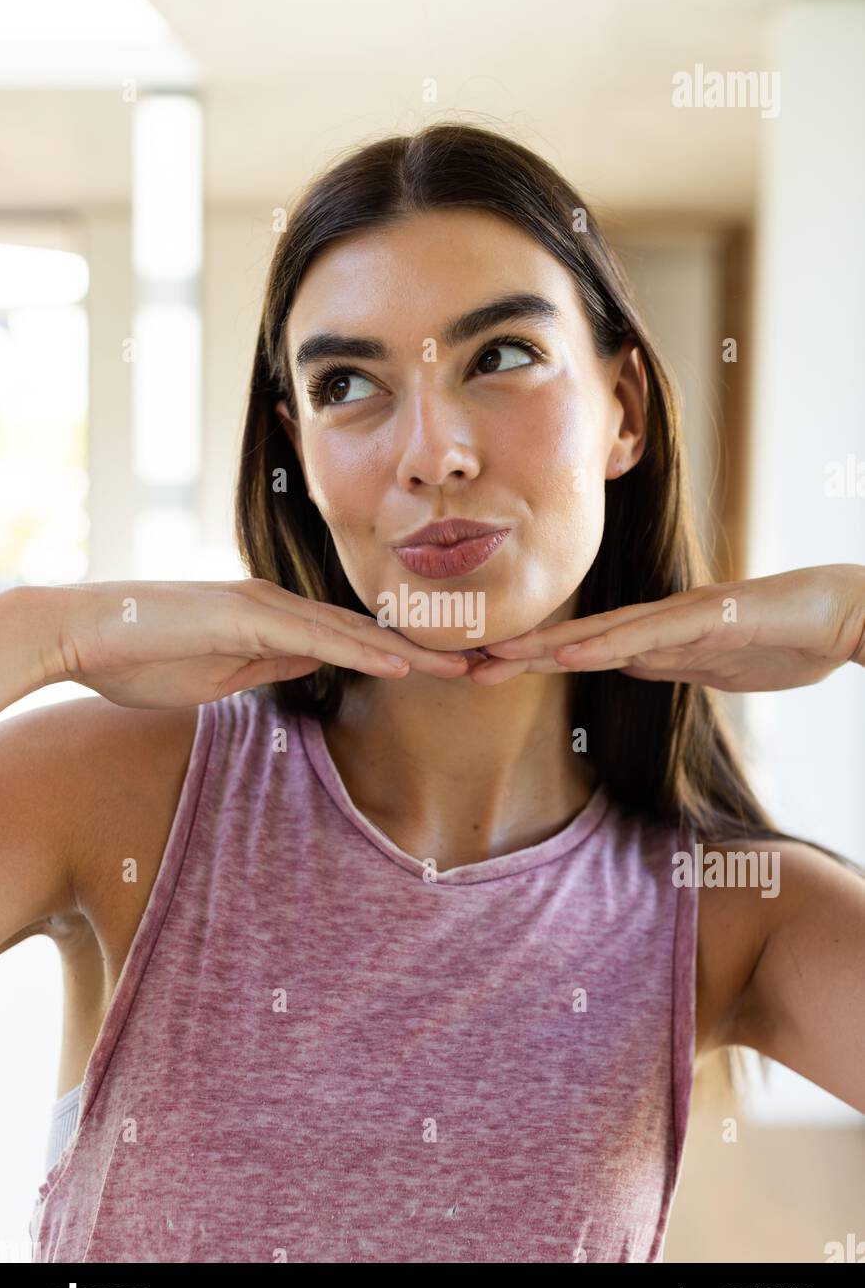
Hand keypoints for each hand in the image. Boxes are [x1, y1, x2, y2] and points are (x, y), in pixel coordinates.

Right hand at [33, 578, 467, 708]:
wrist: (83, 632)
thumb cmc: (142, 656)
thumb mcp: (223, 673)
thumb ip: (273, 663)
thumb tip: (319, 664)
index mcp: (276, 620)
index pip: (355, 640)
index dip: (408, 657)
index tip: (454, 674)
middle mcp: (279, 605)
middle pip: (369, 630)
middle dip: (429, 650)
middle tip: (486, 666)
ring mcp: (263, 605)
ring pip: (353, 630)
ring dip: (412, 652)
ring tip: (465, 668)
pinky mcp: (243, 614)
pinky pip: (313, 637)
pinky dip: (360, 651)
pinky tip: (400, 665)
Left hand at [468, 564, 864, 691]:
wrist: (841, 615)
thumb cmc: (783, 638)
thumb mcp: (710, 666)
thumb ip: (666, 663)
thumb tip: (622, 667)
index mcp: (658, 636)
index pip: (583, 650)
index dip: (531, 660)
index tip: (482, 671)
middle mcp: (659, 621)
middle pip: (576, 638)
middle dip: (518, 653)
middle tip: (460, 665)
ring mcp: (681, 618)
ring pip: (601, 633)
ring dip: (544, 647)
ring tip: (494, 657)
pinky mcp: (709, 619)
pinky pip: (647, 636)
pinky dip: (604, 646)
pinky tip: (566, 654)